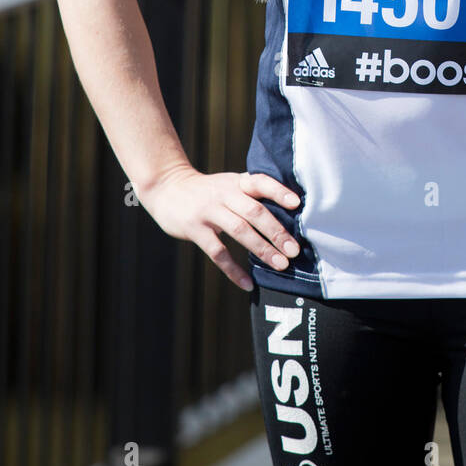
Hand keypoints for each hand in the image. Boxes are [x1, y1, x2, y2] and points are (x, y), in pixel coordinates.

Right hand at [135, 166, 301, 290]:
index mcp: (237, 182)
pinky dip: (234, 270)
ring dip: (262, 249)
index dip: (279, 192)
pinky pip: (217, 252)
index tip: (297, 204)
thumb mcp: (229, 183)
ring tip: (280, 265)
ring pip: (239, 231)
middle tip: (294, 250)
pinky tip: (248, 284)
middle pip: (254, 212)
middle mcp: (224, 194)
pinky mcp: (195, 230)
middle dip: (277, 232)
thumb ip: (252, 193)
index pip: (261, 182)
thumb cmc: (208, 190)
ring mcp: (209, 212)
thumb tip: (290, 212)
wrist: (167, 188)